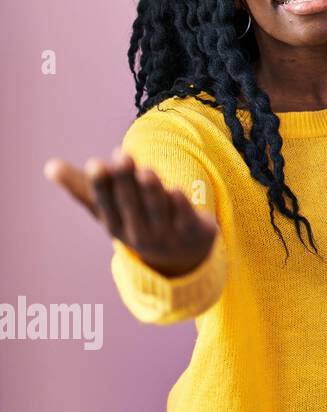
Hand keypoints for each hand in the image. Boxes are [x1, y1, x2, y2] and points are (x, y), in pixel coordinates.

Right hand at [43, 151, 217, 275]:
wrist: (182, 255)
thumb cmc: (137, 222)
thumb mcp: (111, 212)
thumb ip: (83, 189)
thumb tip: (49, 166)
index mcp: (115, 224)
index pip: (106, 204)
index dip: (102, 185)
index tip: (95, 163)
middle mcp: (138, 232)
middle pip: (131, 203)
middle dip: (126, 181)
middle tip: (122, 156)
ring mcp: (166, 234)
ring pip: (157, 210)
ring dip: (151, 190)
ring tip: (146, 169)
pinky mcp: (192, 231)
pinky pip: (185, 218)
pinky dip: (181, 206)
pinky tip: (177, 189)